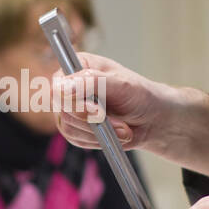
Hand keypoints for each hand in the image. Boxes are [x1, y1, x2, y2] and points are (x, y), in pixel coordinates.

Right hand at [52, 52, 171, 151]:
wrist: (150, 118)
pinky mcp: (74, 129)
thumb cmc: (138, 94)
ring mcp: (70, 110)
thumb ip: (92, 82)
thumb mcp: (120, 84)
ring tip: (121, 128)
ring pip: (69, 128)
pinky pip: (76, 140)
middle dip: (92, 120)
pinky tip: (112, 134)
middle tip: (114, 120)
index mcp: (77, 67)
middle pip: (64, 109)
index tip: (96, 109)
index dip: (72, 100)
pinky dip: (97, 140)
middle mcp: (69, 88)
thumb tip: (64, 87)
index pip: (59, 84)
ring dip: (98, 132)